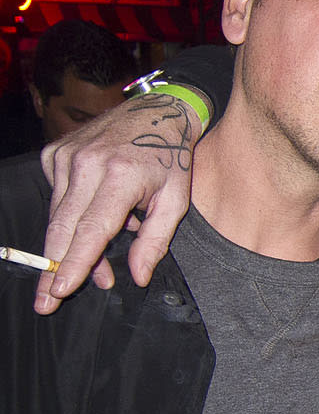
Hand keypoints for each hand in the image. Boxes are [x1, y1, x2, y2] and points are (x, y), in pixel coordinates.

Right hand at [36, 92, 199, 313]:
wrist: (159, 111)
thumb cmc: (171, 159)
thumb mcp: (175, 201)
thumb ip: (155, 241)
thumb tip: (136, 277)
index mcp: (120, 176)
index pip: (90, 230)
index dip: (74, 264)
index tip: (59, 290)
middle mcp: (87, 164)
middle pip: (62, 228)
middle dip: (54, 269)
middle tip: (48, 302)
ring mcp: (66, 157)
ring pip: (58, 217)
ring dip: (72, 248)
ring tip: (95, 270)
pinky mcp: (55, 154)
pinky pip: (58, 199)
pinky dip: (72, 220)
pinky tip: (97, 224)